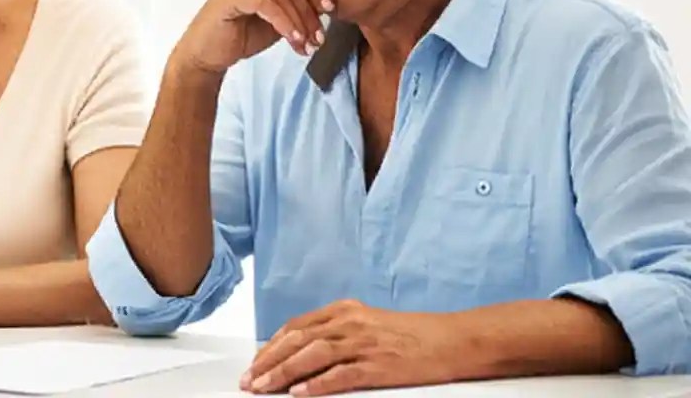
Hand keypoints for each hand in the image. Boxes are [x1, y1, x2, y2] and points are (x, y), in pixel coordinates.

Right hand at [172, 0, 334, 73]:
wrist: (205, 57)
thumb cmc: (239, 38)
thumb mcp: (276, 22)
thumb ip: (294, 10)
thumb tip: (325, 9)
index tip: (331, 11)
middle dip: (309, 10)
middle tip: (318, 37)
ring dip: (298, 20)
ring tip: (305, 43)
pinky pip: (265, 2)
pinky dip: (283, 20)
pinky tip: (292, 38)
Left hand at [241, 300, 464, 395]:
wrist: (452, 340)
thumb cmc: (410, 335)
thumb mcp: (367, 325)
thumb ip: (336, 334)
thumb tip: (300, 354)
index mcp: (344, 311)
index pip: (295, 327)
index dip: (271, 346)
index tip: (253, 363)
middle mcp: (349, 322)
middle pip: (297, 340)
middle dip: (268, 361)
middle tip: (248, 380)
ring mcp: (363, 343)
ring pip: (312, 355)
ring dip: (283, 373)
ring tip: (264, 388)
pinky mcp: (379, 365)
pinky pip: (341, 375)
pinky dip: (317, 384)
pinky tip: (300, 393)